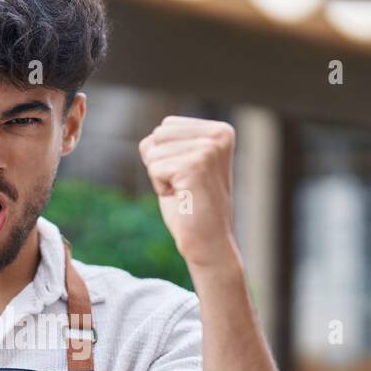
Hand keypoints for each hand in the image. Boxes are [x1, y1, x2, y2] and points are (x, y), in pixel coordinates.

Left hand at [139, 115, 240, 269]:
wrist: (209, 244)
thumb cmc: (192, 207)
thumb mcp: (181, 164)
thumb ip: (168, 142)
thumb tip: (149, 139)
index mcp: (221, 131)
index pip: (166, 126)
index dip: (167, 156)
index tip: (188, 177)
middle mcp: (218, 135)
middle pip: (158, 134)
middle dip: (161, 164)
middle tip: (184, 187)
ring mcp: (208, 150)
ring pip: (154, 151)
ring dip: (161, 177)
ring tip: (184, 193)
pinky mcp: (194, 166)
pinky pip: (153, 168)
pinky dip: (160, 188)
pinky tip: (182, 198)